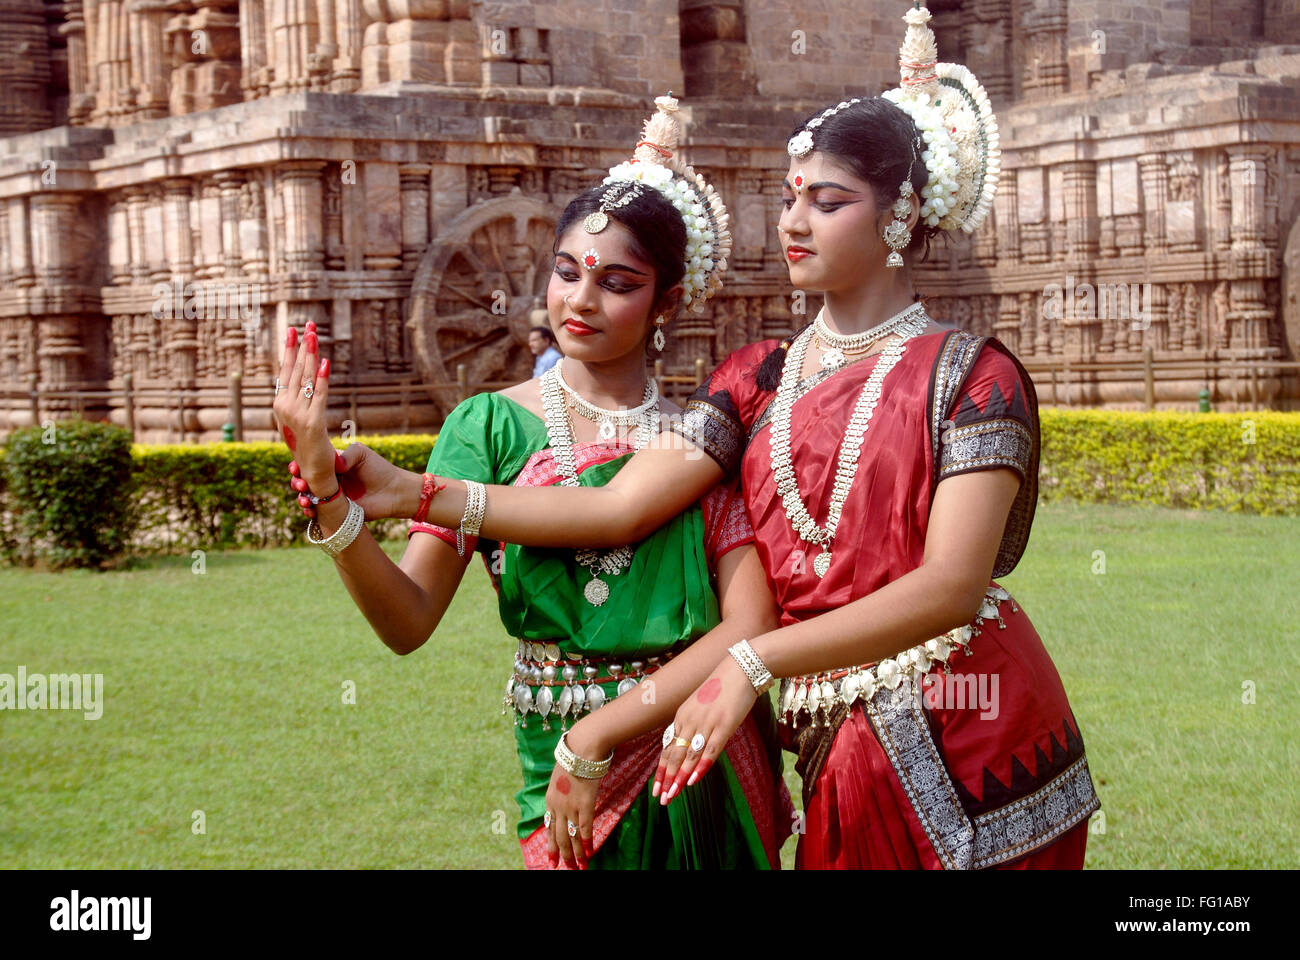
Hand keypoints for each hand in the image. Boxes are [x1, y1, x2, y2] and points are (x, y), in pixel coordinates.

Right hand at [271, 321, 335, 492]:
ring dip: (311, 355)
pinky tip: (327, 363)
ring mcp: (297, 415)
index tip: (293, 329)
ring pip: (306, 379)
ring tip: (315, 336)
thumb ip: (301, 396)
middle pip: (295, 370)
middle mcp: (285, 407)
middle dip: (302, 346)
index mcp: (280, 404)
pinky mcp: (313, 424)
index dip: (289, 349)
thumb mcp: (300, 416)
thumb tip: (306, 373)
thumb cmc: (308, 443)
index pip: (285, 370)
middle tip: (309, 324)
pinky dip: (323, 379)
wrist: (314, 472)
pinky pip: (320, 396)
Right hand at [292, 443, 415, 521]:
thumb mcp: (362, 455)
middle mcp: (328, 480)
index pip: (309, 463)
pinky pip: (318, 512)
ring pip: (308, 497)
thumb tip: (333, 464)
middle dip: (297, 482)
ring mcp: (331, 496)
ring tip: (304, 499)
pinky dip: (310, 511)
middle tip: (301, 485)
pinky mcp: (336, 511)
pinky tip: (310, 511)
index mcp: (331, 464)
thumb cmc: (379, 469)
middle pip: (304, 481)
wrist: (394, 492)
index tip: (295, 468)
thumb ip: (347, 455)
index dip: (299, 465)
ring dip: (301, 498)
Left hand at [544, 726, 607, 868]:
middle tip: (567, 869)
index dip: (552, 845)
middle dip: (562, 856)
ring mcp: (570, 806)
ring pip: (571, 836)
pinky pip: (584, 827)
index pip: (550, 828)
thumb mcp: (561, 775)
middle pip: (559, 837)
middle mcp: (557, 806)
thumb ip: (562, 789)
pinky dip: (586, 842)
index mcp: (550, 799)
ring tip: (579, 867)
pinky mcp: (584, 803)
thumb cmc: (574, 757)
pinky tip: (589, 853)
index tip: (552, 860)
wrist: (581, 748)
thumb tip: (567, 795)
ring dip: (575, 854)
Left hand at [655, 655, 756, 805]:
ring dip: (679, 777)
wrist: (739, 670)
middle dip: (666, 779)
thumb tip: (688, 745)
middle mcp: (689, 721)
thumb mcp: (700, 706)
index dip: (662, 770)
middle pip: (674, 755)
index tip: (656, 788)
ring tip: (672, 795)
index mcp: (682, 716)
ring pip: (688, 756)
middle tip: (661, 799)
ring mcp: (705, 724)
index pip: (668, 748)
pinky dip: (699, 767)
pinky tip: (692, 781)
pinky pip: (709, 750)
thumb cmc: (721, 688)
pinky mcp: (723, 726)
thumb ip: (693, 725)